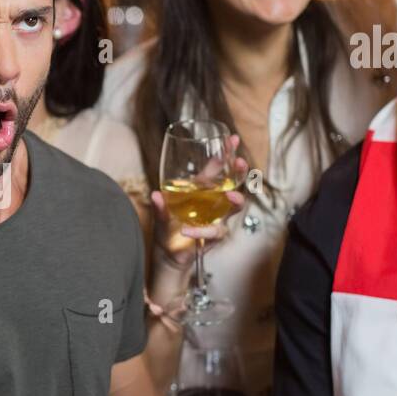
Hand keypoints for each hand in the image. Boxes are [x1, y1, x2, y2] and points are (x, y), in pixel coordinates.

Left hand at [150, 135, 249, 268]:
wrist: (168, 256)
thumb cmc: (166, 230)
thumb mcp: (160, 215)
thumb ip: (160, 206)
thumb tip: (156, 194)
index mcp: (201, 191)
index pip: (216, 169)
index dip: (225, 154)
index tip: (232, 139)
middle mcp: (213, 202)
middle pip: (232, 184)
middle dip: (239, 173)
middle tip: (241, 163)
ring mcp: (216, 219)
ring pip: (233, 208)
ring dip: (235, 201)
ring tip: (232, 197)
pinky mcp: (214, 236)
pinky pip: (214, 232)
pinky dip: (201, 232)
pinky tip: (187, 231)